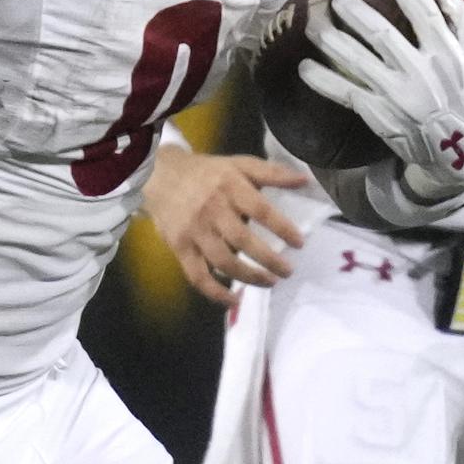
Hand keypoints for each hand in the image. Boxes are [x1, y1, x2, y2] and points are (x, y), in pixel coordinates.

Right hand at [142, 148, 308, 302]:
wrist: (159, 176)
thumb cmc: (207, 173)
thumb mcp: (239, 164)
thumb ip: (272, 172)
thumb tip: (304, 180)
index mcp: (230, 187)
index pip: (260, 210)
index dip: (282, 228)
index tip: (299, 243)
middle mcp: (212, 210)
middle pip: (242, 240)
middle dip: (269, 259)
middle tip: (287, 271)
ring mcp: (194, 231)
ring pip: (223, 261)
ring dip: (249, 276)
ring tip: (269, 282)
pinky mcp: (180, 248)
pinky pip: (197, 276)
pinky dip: (215, 292)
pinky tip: (233, 299)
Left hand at [300, 0, 463, 209]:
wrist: (458, 152)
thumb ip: (461, 20)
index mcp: (447, 55)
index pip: (424, 13)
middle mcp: (421, 73)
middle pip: (383, 36)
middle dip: (357, 14)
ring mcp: (398, 96)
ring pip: (358, 63)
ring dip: (333, 42)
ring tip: (312, 25)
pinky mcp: (380, 115)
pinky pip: (345, 94)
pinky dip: (323, 81)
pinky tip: (303, 67)